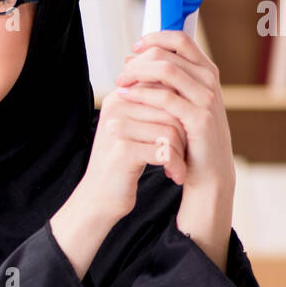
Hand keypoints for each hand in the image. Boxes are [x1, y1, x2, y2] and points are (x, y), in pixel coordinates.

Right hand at [75, 66, 188, 223]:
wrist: (99, 197)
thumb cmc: (123, 162)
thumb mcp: (135, 129)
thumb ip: (153, 107)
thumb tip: (186, 89)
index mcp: (119, 97)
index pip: (164, 91)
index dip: (181, 114)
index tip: (180, 136)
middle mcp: (115, 108)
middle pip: (171, 110)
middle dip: (183, 135)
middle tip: (182, 155)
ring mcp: (117, 128)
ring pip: (171, 131)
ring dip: (180, 153)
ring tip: (176, 167)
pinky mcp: (123, 151)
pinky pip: (165, 151)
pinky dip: (175, 166)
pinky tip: (173, 175)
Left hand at [113, 30, 234, 196]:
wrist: (209, 171)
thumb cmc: (191, 136)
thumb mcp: (180, 102)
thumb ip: (164, 81)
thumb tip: (131, 59)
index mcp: (206, 72)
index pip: (180, 39)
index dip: (154, 38)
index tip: (134, 49)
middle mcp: (209, 81)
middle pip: (168, 53)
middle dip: (139, 60)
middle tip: (121, 73)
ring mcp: (207, 99)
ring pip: (166, 70)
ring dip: (137, 73)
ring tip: (120, 83)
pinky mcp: (199, 119)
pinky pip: (165, 98)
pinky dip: (141, 94)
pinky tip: (126, 97)